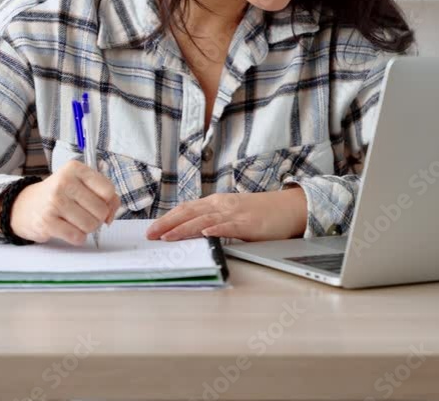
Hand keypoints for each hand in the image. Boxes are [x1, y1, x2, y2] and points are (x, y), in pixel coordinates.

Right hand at [9, 161, 120, 244]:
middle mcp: (64, 182)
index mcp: (76, 169)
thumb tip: (111, 214)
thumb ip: (105, 195)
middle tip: (85, 214)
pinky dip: (77, 237)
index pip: (108, 190)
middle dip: (97, 217)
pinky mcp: (47, 221)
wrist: (26, 206)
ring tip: (76, 221)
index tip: (100, 203)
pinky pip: (77, 236)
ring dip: (87, 228)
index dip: (108, 202)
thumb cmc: (60, 194)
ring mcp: (54, 201)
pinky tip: (68, 229)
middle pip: (101, 210)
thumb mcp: (81, 185)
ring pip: (90, 225)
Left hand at [145, 187, 307, 241]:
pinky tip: (205, 233)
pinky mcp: (248, 224)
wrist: (289, 208)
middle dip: (167, 224)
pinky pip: (229, 226)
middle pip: (189, 212)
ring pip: (204, 219)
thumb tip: (192, 233)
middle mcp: (222, 205)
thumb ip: (214, 220)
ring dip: (184, 228)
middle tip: (149, 235)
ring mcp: (235, 213)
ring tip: (167, 236)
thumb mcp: (233, 214)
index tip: (151, 229)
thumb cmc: (260, 214)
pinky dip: (215, 229)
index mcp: (217, 203)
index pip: (186, 209)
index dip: (167, 218)